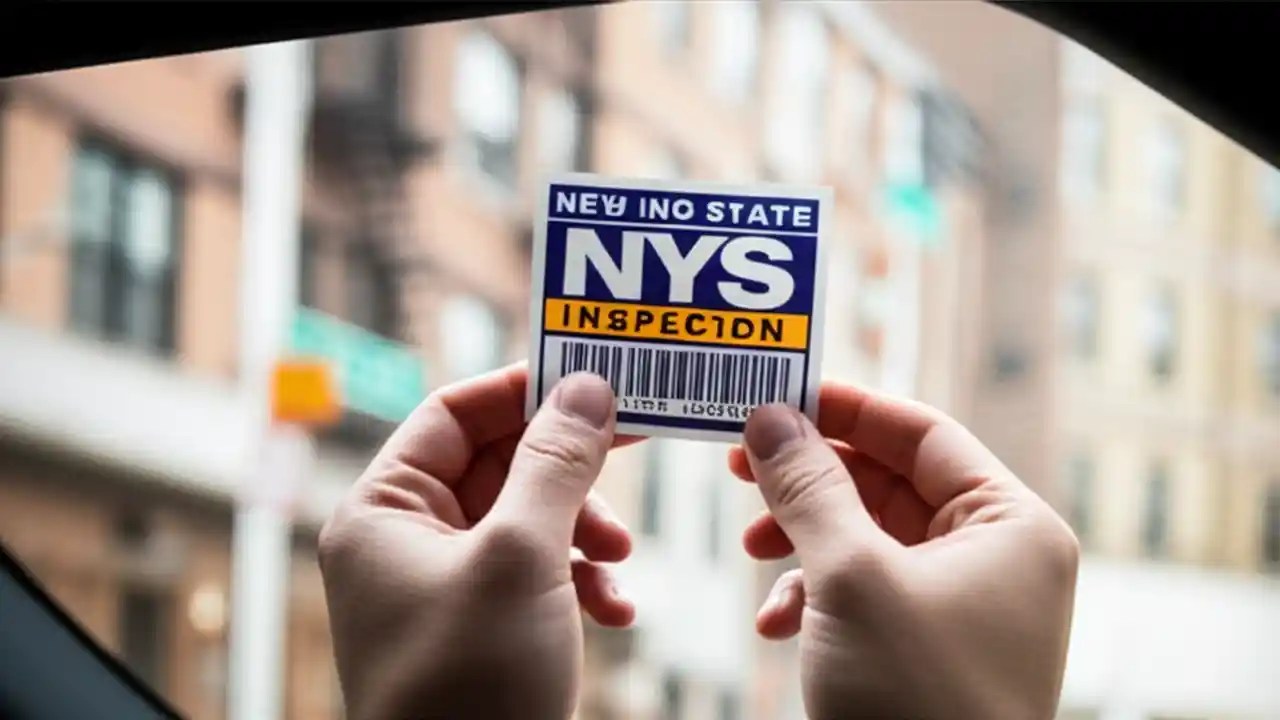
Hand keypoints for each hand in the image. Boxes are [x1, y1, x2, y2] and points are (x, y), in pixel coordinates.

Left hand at [318, 365, 636, 719]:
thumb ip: (556, 464)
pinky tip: (613, 610)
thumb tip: (587, 389)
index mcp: (383, 512)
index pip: (453, 414)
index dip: (523, 390)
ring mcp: (444, 588)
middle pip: (498, 463)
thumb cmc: (469, 689)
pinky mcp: (482, 628)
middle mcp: (406, 542)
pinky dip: (580, 581)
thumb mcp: (520, 559)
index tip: (595, 381)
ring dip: (583, 530)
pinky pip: (537, 575)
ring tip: (617, 559)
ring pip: (527, 519)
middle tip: (635, 445)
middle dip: (569, 471)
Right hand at [728, 384, 1079, 719]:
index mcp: (1011, 525)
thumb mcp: (852, 580)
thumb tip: (773, 416)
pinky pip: (865, 592)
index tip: (774, 395)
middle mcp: (997, 558)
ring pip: (868, 537)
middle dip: (811, 481)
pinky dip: (814, 596)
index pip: (922, 433)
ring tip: (753, 554)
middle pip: (889, 482)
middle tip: (742, 467)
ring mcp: (963, 607)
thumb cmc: (914, 705)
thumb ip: (810, 488)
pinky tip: (777, 624)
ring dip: (803, 540)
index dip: (845, 407)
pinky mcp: (927, 648)